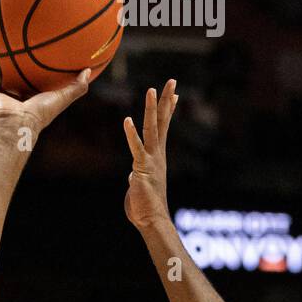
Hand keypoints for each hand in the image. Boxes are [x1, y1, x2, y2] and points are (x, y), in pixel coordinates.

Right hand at [0, 64, 89, 134]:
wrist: (19, 123)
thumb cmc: (41, 113)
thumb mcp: (62, 97)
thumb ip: (77, 87)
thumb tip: (89, 71)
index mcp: (29, 99)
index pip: (30, 86)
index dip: (31, 75)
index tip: (32, 62)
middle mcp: (13, 99)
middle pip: (11, 83)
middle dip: (10, 73)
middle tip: (9, 56)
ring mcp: (0, 100)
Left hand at [123, 80, 177, 229]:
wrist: (152, 221)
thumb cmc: (145, 207)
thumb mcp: (140, 186)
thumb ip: (138, 176)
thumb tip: (133, 174)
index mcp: (158, 157)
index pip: (164, 129)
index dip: (168, 111)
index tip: (174, 95)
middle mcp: (158, 155)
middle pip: (162, 122)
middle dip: (166, 101)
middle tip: (171, 81)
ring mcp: (151, 160)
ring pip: (152, 129)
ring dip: (152, 109)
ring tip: (152, 89)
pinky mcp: (142, 168)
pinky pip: (137, 149)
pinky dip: (131, 135)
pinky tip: (127, 120)